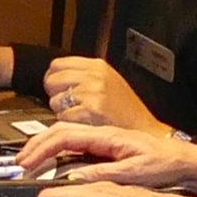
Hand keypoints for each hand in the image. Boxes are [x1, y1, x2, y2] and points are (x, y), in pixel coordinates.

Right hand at [26, 122, 196, 191]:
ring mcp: (104, 140)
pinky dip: (58, 153)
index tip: (26, 164)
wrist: (185, 159)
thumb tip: (74, 179)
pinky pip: (76, 146)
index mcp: (107, 135)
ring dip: (44, 148)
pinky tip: (51, 164)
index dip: (42, 148)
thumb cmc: (166, 162)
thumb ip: (104, 174)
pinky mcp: (106, 148)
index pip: (65, 135)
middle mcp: (102, 134)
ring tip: (29, 164)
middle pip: (59, 132)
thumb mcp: (136, 171)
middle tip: (19, 165)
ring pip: (65, 137)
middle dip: (36, 146)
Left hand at [43, 54, 166, 132]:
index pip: (56, 65)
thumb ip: (85, 76)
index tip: (61, 89)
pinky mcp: (89, 111)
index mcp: (97, 66)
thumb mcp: (109, 82)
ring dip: (62, 111)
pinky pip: (62, 117)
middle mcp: (94, 76)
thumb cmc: (127, 112)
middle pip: (51, 81)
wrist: (144, 132)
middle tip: (71, 105)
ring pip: (55, 100)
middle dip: (56, 94)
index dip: (55, 79)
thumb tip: (58, 77)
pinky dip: (70, 124)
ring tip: (82, 115)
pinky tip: (85, 124)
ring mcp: (91, 93)